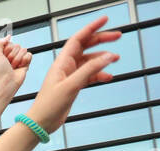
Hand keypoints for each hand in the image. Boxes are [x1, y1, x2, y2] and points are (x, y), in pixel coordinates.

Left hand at [0, 37, 31, 95]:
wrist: (6, 83)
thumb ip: (0, 43)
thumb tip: (8, 36)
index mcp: (4, 53)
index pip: (10, 43)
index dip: (7, 50)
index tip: (3, 58)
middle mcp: (12, 55)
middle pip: (17, 46)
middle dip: (12, 55)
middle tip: (8, 64)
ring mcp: (19, 59)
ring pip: (24, 50)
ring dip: (17, 59)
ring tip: (13, 67)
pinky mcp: (26, 63)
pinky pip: (29, 55)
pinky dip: (25, 61)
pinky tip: (20, 67)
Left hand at [26, 16, 120, 132]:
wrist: (41, 123)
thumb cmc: (49, 105)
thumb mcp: (71, 85)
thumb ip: (89, 70)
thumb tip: (108, 56)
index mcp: (62, 62)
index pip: (78, 39)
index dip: (92, 28)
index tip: (105, 20)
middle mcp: (66, 66)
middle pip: (86, 46)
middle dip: (101, 39)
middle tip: (118, 35)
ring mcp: (70, 76)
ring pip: (89, 61)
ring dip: (102, 58)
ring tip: (116, 58)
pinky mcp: (73, 86)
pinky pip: (89, 75)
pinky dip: (99, 74)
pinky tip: (108, 77)